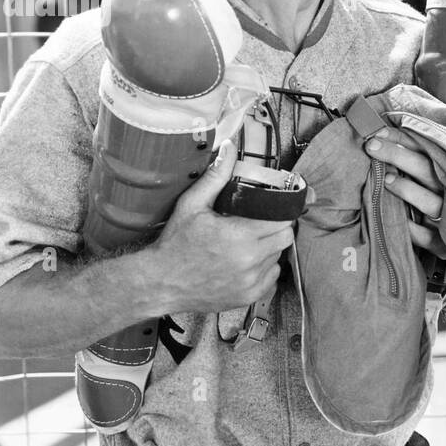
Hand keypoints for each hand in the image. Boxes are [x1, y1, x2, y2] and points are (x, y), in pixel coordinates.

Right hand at [145, 142, 296, 313]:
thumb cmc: (175, 245)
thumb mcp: (192, 205)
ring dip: (269, 247)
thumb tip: (229, 149)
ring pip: (278, 257)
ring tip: (247, 242)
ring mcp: (251, 282)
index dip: (281, 211)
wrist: (159, 283)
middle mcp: (249, 261)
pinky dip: (264, 268)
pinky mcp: (249, 296)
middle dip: (277, 227)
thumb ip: (216, 177)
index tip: (275, 207)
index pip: (283, 220)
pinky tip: (244, 261)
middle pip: (286, 238)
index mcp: (239, 236)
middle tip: (260, 223)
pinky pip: (271, 277)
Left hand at [364, 127, 445, 258]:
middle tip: (371, 146)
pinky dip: (415, 231)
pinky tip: (400, 221)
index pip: (427, 149)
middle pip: (427, 170)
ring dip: (408, 190)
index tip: (378, 132)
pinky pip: (430, 238)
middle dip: (398, 155)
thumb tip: (401, 125)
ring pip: (430, 203)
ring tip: (386, 179)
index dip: (403, 139)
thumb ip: (433, 151)